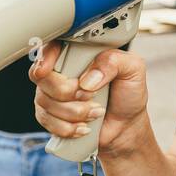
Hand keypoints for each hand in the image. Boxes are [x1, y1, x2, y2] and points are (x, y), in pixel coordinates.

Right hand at [31, 42, 150, 157]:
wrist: (126, 125)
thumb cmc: (128, 93)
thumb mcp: (133, 69)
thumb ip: (114, 62)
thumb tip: (88, 78)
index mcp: (78, 53)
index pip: (50, 47)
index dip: (45, 58)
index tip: (48, 70)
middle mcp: (60, 71)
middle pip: (42, 77)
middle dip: (68, 92)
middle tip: (92, 95)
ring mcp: (51, 94)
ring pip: (45, 102)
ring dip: (75, 112)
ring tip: (96, 111)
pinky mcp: (49, 115)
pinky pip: (46, 122)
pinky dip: (68, 127)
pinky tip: (84, 125)